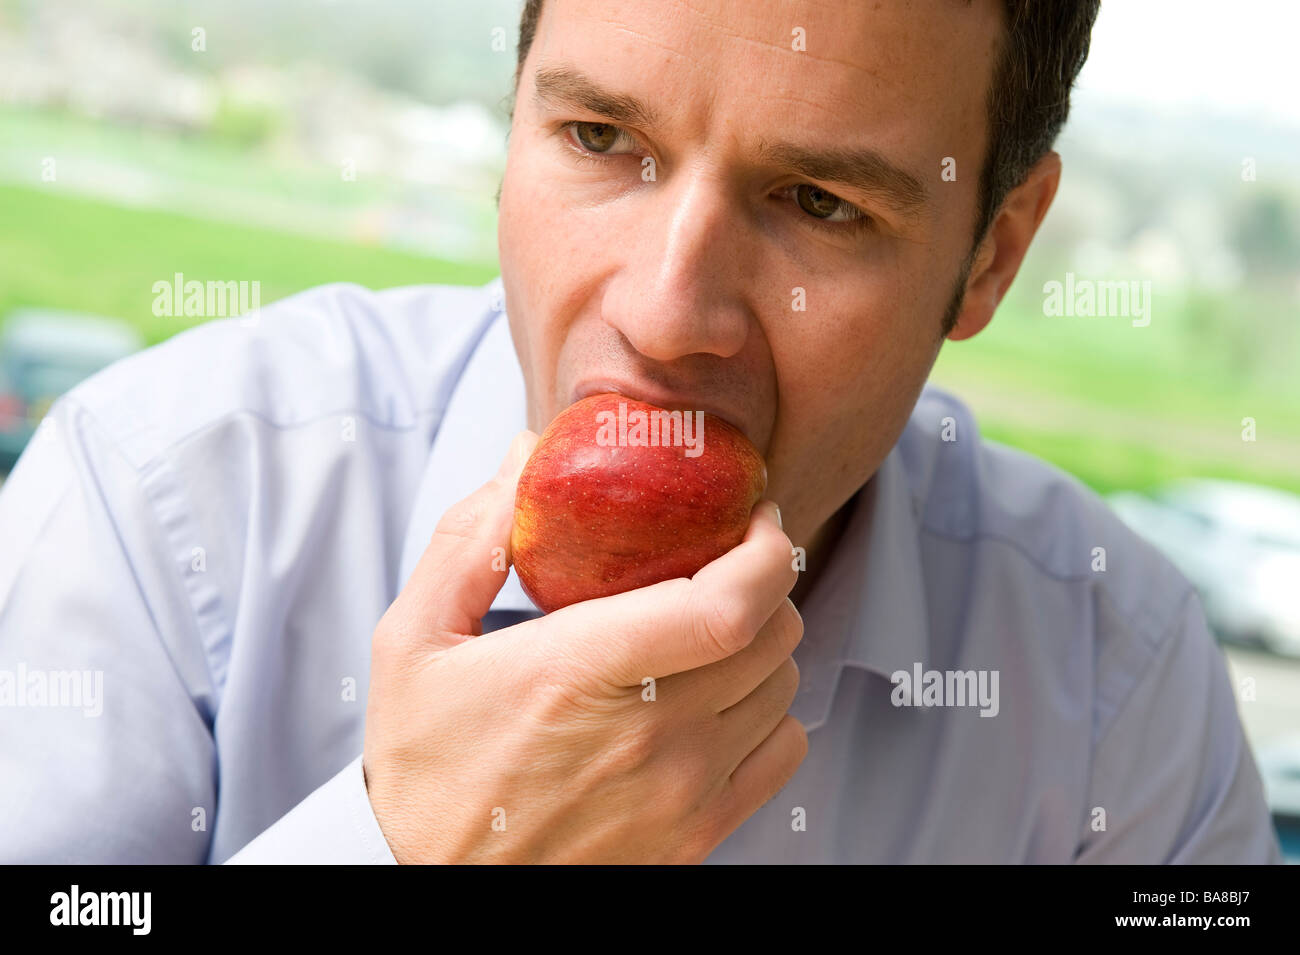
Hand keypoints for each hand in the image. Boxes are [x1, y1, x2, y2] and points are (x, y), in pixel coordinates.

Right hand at [362, 431, 805, 862]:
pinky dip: (772, 711)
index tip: (754, 517)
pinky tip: (724, 695)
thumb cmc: (425, 765)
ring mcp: (680, 792)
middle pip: (772, 635)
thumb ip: (470, 539)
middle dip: (764, 581)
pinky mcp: (697, 834)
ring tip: (717, 625)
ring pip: (783, 688)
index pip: (725, 605)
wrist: (430, 885)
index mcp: (579, 672)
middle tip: (728, 560)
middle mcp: (647, 736)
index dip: (763, 550)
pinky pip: (784, 753)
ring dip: (766, 641)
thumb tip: (526, 456)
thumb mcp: (413, 640)